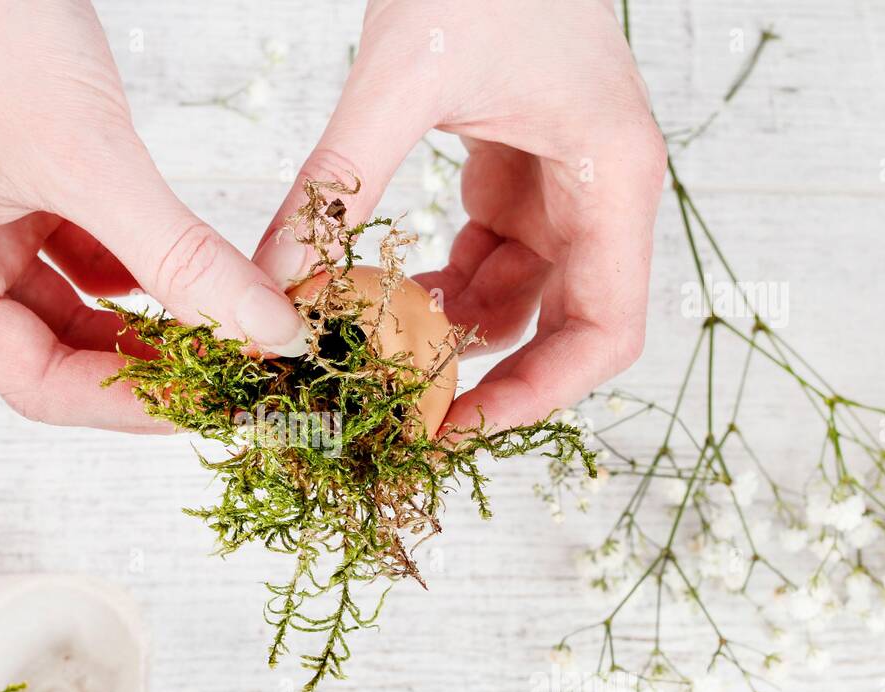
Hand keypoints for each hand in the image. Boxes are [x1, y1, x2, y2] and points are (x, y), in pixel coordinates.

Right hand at [0, 0, 305, 431]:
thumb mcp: (91, 158)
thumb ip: (183, 257)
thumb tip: (269, 333)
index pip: (35, 383)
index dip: (129, 404)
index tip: (212, 403)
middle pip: (57, 358)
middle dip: (149, 367)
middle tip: (235, 375)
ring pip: (79, 317)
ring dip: (152, 324)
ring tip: (226, 331)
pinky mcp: (16, 203)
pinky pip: (87, 265)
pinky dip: (142, 275)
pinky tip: (190, 276)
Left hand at [253, 0, 665, 432]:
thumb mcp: (403, 73)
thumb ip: (337, 179)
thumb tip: (274, 279)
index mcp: (611, 179)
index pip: (605, 332)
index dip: (538, 396)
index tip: (456, 426)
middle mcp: (597, 195)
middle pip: (558, 329)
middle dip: (482, 376)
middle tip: (399, 412)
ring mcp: (556, 189)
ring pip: (511, 299)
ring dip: (443, 330)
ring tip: (367, 344)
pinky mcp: (513, 176)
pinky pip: (481, 260)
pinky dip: (432, 286)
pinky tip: (377, 290)